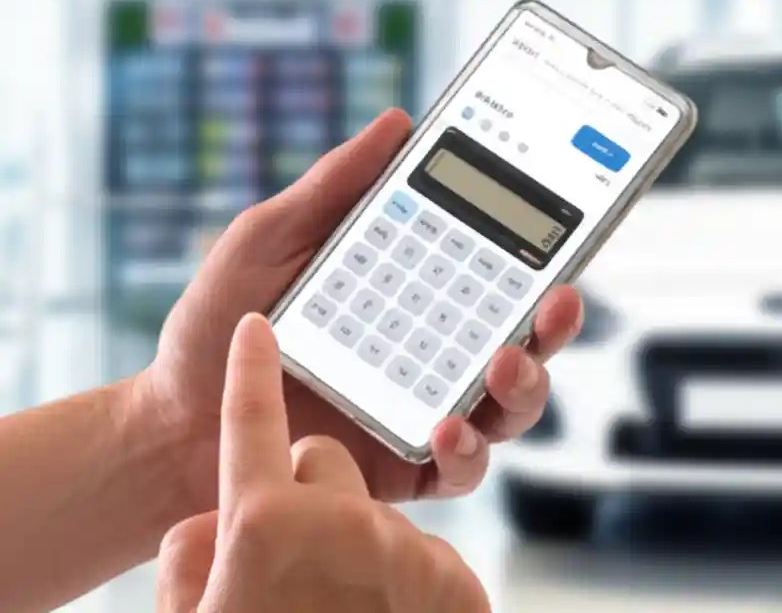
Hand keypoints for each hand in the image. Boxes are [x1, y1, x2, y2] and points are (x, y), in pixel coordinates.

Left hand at [135, 109, 582, 510]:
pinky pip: (461, 467)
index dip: (540, 257)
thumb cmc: (226, 324)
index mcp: (417, 296)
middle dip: (556, 323)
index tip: (562, 231)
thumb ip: (333, 187)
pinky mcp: (406, 469)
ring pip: (509, 407)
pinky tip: (445, 427)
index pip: (498, 275)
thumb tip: (396, 122)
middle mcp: (435, 355)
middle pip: (524, 340)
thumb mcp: (269, 239)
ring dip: (525, 384)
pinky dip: (466, 450)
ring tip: (503, 363)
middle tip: (559, 302)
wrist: (175, 420)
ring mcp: (426, 412)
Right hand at [157, 314, 489, 612]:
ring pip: (382, 515)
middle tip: (295, 562)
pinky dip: (410, 584)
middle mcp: (342, 521)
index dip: (251, 373)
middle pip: (328, 464)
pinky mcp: (458, 583)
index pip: (251, 424)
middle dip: (312, 496)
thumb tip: (217, 521)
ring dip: (363, 549)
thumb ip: (193, 554)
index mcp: (263, 523)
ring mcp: (407, 551)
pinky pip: (427, 555)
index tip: (257, 328)